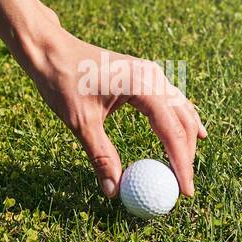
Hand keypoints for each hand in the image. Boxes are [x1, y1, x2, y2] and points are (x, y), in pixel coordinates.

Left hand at [20, 26, 205, 198]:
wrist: (51, 50)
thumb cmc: (63, 81)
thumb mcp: (81, 122)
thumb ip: (100, 156)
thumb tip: (113, 191)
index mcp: (142, 85)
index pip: (172, 130)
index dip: (181, 163)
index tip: (184, 190)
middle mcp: (153, 76)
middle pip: (183, 120)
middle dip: (187, 154)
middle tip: (184, 187)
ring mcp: (151, 73)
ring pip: (181, 109)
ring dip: (186, 138)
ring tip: (188, 166)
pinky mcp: (144, 75)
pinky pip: (171, 101)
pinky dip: (180, 121)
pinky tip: (190, 132)